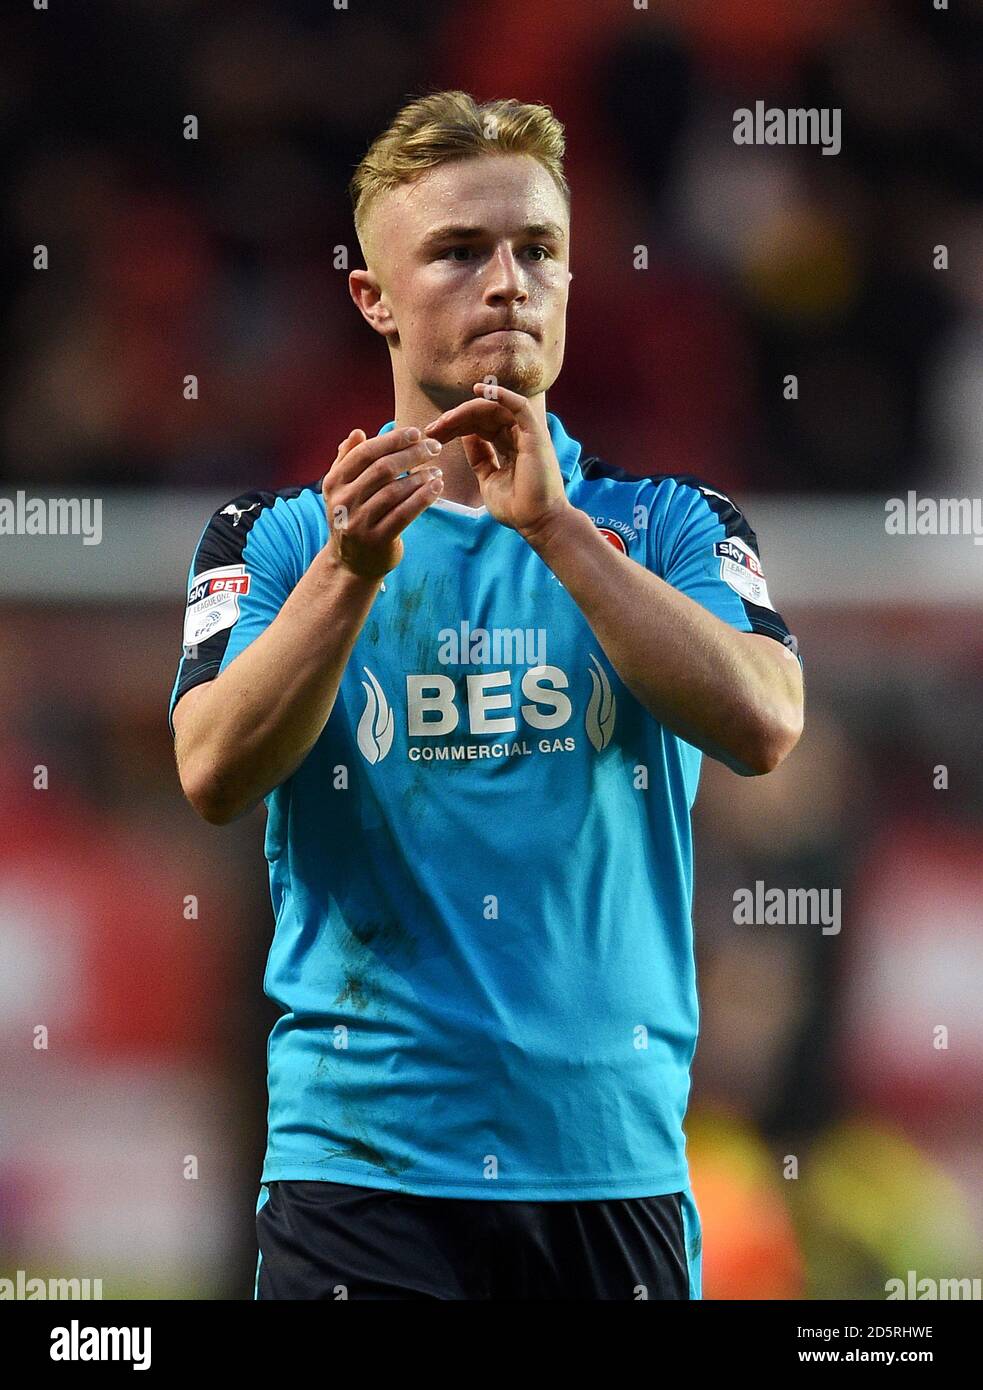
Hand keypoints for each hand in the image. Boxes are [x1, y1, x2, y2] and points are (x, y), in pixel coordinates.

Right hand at [322, 427, 444, 578]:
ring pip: (394, 491)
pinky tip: (437, 487)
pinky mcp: (377, 540)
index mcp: (334, 482)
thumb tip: (357, 433)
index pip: (365, 452)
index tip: (416, 433)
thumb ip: (348, 460)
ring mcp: (358, 522)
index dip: (392, 439)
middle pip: (382, 469)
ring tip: (436, 469)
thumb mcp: (344, 489)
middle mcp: (343, 501)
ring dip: (420, 477)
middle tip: (434, 447)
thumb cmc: (354, 517)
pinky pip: (404, 514)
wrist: (351, 563)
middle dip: (412, 454)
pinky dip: (423, 498)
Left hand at [423, 382, 572, 537]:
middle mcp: (517, 436)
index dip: (454, 427)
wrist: (536, 523)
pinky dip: (501, 394)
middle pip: (483, 416)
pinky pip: (519, 406)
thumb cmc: (516, 507)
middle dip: (455, 419)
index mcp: (507, 446)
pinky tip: (480, 390)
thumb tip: (466, 436)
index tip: (432, 434)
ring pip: (494, 408)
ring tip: (445, 420)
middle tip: (432, 428)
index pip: (478, 427)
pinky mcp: (535, 434)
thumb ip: (479, 457)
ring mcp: (527, 434)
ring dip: (467, 411)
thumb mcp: (488, 479)